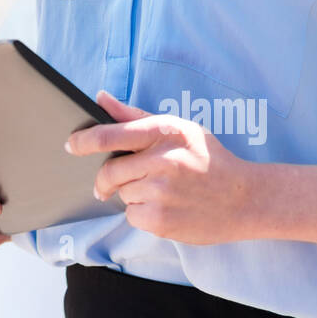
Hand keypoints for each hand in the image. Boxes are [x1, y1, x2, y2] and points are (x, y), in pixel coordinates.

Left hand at [65, 90, 258, 244]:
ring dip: (131, 194)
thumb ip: (134, 115)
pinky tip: (165, 208)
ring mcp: (162, 192)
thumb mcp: (178, 128)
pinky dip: (141, 214)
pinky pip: (132, 215)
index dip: (84, 141)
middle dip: (106, 178)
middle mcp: (163, 161)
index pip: (111, 134)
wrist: (246, 198)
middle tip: (112, 182)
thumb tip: (100, 97)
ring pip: (121, 194)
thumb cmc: (207, 159)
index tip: (70, 145)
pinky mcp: (163, 220)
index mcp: (165, 132)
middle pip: (110, 171)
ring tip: (161, 192)